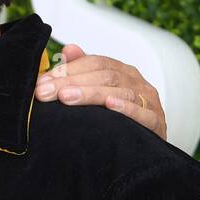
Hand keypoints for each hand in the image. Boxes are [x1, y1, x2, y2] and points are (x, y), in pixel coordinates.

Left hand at [35, 44, 166, 140]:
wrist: (144, 150)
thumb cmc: (118, 118)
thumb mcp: (97, 92)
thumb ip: (83, 70)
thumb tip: (69, 49)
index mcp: (123, 72)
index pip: (95, 63)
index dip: (68, 69)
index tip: (43, 82)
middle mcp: (137, 83)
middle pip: (104, 75)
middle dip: (71, 82)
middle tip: (44, 92)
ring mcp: (149, 102)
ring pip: (121, 92)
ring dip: (91, 94)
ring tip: (66, 97)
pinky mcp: (157, 123)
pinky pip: (144, 114)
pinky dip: (127, 109)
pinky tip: (109, 106)